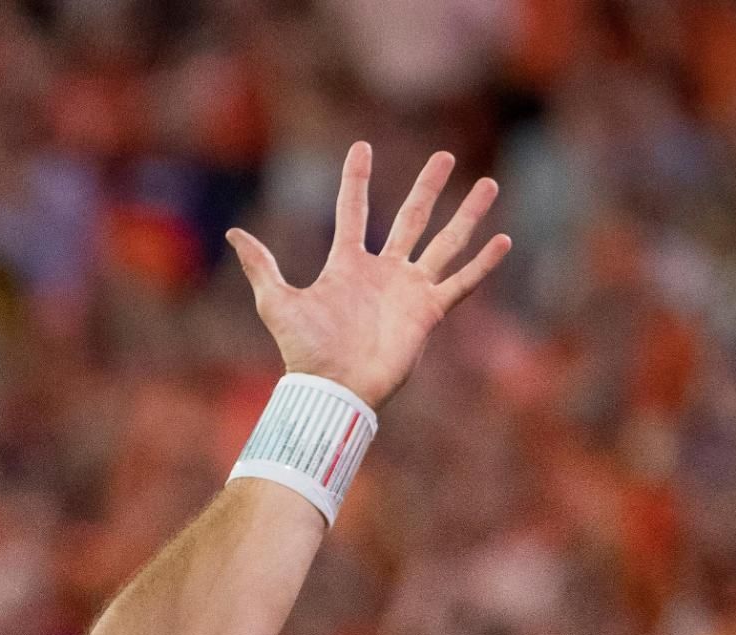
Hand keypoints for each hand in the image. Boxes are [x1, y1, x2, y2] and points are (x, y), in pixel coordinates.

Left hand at [226, 143, 509, 409]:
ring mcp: (408, 290)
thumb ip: (261, 266)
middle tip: (444, 156)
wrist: (334, 387)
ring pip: (445, 241)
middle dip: (427, 187)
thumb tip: (233, 233)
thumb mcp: (276, 302)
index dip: (356, 180)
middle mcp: (382, 271)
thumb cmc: (304, 350)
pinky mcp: (428, 312)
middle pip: (411, 218)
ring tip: (488, 183)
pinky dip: (482, 264)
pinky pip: (461, 282)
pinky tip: (503, 240)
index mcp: (347, 264)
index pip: (353, 211)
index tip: (361, 147)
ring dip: (467, 214)